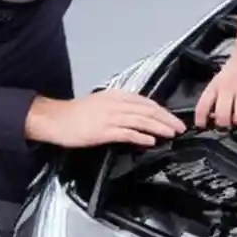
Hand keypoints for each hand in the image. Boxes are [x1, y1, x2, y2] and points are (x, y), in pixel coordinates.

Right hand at [24, 90, 185, 147]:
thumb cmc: (77, 114)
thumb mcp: (102, 103)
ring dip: (159, 127)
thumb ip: (120, 108)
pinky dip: (141, 137)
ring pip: (141, 120)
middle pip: (148, 110)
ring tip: (171, 134)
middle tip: (180, 127)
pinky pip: (127, 133)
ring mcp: (110, 117)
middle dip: (166, 119)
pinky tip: (151, 141)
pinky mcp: (104, 131)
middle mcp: (116, 104)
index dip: (162, 110)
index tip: (173, 118)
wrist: (56, 119)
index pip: (146, 102)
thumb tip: (139, 117)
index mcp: (116, 96)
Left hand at [195, 51, 236, 127]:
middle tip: (229, 124)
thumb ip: (215, 95)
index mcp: (216, 85)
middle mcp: (228, 89)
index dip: (200, 120)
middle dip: (225, 125)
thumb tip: (212, 114)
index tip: (203, 126)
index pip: (202, 106)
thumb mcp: (220, 78)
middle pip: (222, 116)